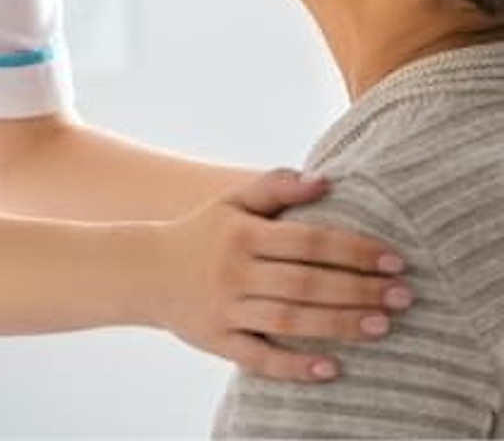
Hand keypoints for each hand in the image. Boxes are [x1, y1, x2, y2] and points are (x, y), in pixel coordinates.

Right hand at [152, 167, 410, 381]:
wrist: (143, 269)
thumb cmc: (201, 232)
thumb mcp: (230, 202)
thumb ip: (275, 186)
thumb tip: (325, 180)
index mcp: (242, 233)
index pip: (308, 241)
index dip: (353, 249)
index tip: (394, 258)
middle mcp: (235, 271)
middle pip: (306, 283)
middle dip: (358, 289)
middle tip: (403, 296)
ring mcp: (226, 308)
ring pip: (290, 320)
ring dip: (340, 324)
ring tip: (382, 325)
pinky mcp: (218, 341)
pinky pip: (259, 358)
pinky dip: (295, 365)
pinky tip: (330, 367)